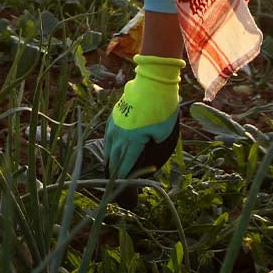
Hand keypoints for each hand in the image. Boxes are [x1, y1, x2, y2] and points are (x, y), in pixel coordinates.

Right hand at [103, 54, 185, 177]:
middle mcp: (119, 134)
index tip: (124, 190)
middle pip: (113, 158)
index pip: (125, 165)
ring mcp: (115, 124)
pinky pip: (109, 135)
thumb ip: (156, 149)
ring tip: (111, 169)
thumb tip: (150, 159)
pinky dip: (110, 145)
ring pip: (108, 147)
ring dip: (110, 159)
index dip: (124, 179)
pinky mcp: (115, 115)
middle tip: (116, 184)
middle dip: (114, 173)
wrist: (152, 82)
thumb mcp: (165, 133)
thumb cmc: (162, 109)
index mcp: (131, 141)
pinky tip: (112, 147)